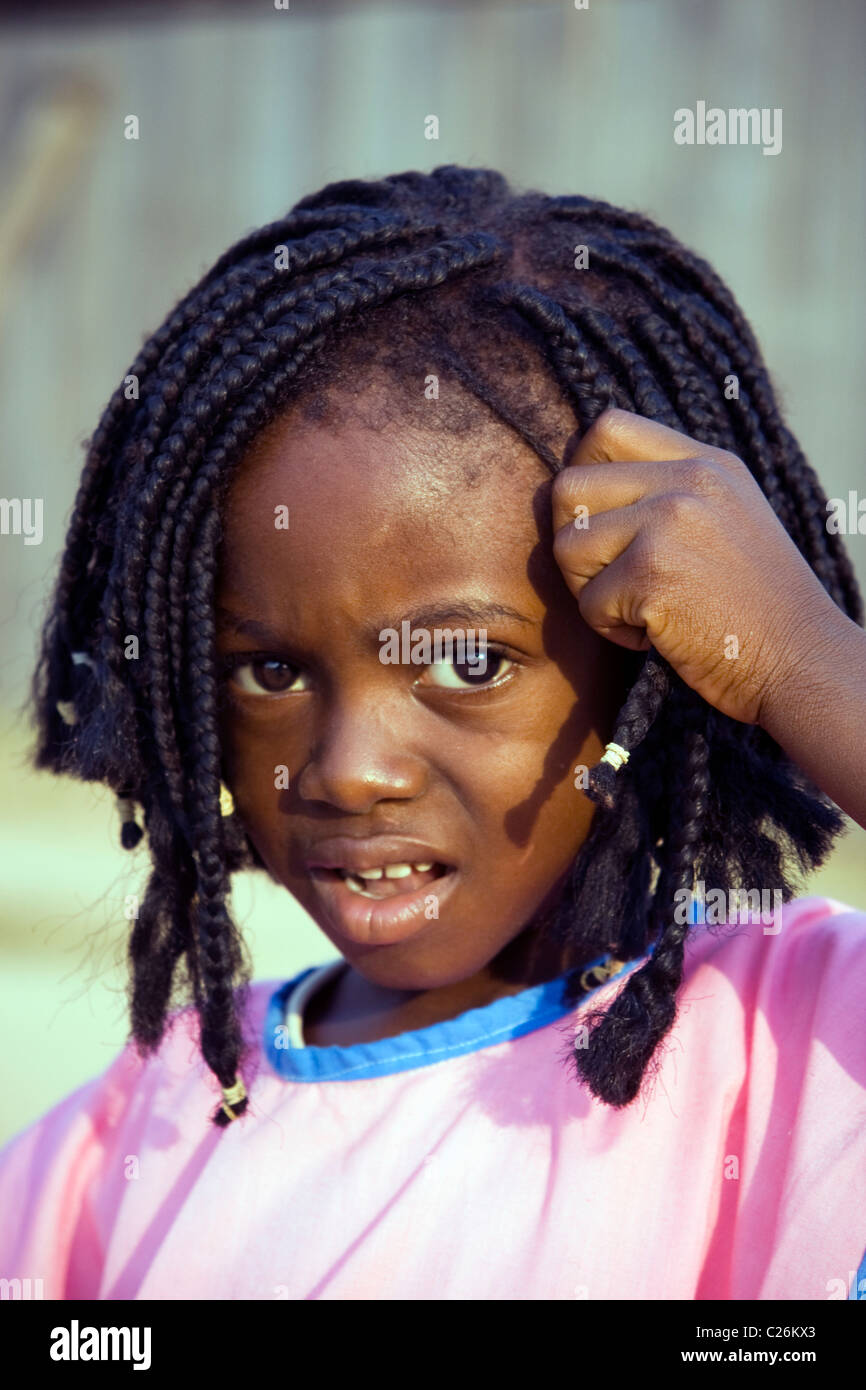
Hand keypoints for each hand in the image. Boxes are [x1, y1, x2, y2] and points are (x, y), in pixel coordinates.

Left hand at [551, 407, 846, 725]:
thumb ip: (669, 491)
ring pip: (567, 547)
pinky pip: (588, 604)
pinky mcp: (652, 574)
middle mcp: (687, 481)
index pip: (607, 428)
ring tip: (640, 608)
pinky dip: (612, 631)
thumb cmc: (754, 606)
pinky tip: (657, 634)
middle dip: (576, 543)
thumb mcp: (727, 518)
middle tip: (616, 580)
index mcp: (705, 463)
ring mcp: (669, 523)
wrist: (800, 661)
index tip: (603, 523)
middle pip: (568, 487)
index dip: (585, 475)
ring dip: (590, 591)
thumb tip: (580, 490)